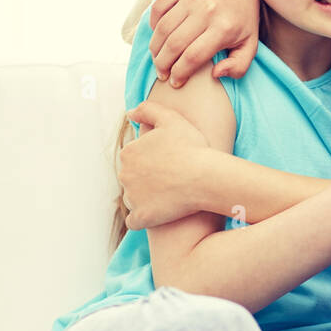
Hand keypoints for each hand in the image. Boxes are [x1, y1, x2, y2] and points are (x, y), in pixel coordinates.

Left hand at [120, 101, 210, 229]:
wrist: (205, 178)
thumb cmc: (192, 148)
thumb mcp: (171, 119)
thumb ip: (147, 110)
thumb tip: (130, 114)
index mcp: (129, 152)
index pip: (134, 157)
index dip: (152, 159)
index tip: (169, 161)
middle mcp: (125, 175)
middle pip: (133, 177)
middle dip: (146, 178)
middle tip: (171, 178)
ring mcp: (132, 198)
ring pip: (133, 198)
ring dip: (146, 198)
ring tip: (169, 195)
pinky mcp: (142, 217)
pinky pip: (135, 221)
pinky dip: (144, 218)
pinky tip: (158, 214)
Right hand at [148, 0, 261, 87]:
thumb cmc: (243, 18)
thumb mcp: (250, 44)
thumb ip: (238, 66)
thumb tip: (216, 74)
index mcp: (224, 27)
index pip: (193, 57)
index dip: (180, 73)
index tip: (175, 82)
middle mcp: (207, 10)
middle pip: (174, 44)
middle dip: (163, 64)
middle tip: (161, 73)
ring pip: (163, 28)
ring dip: (155, 48)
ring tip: (157, 58)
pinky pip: (158, 8)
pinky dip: (153, 25)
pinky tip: (158, 36)